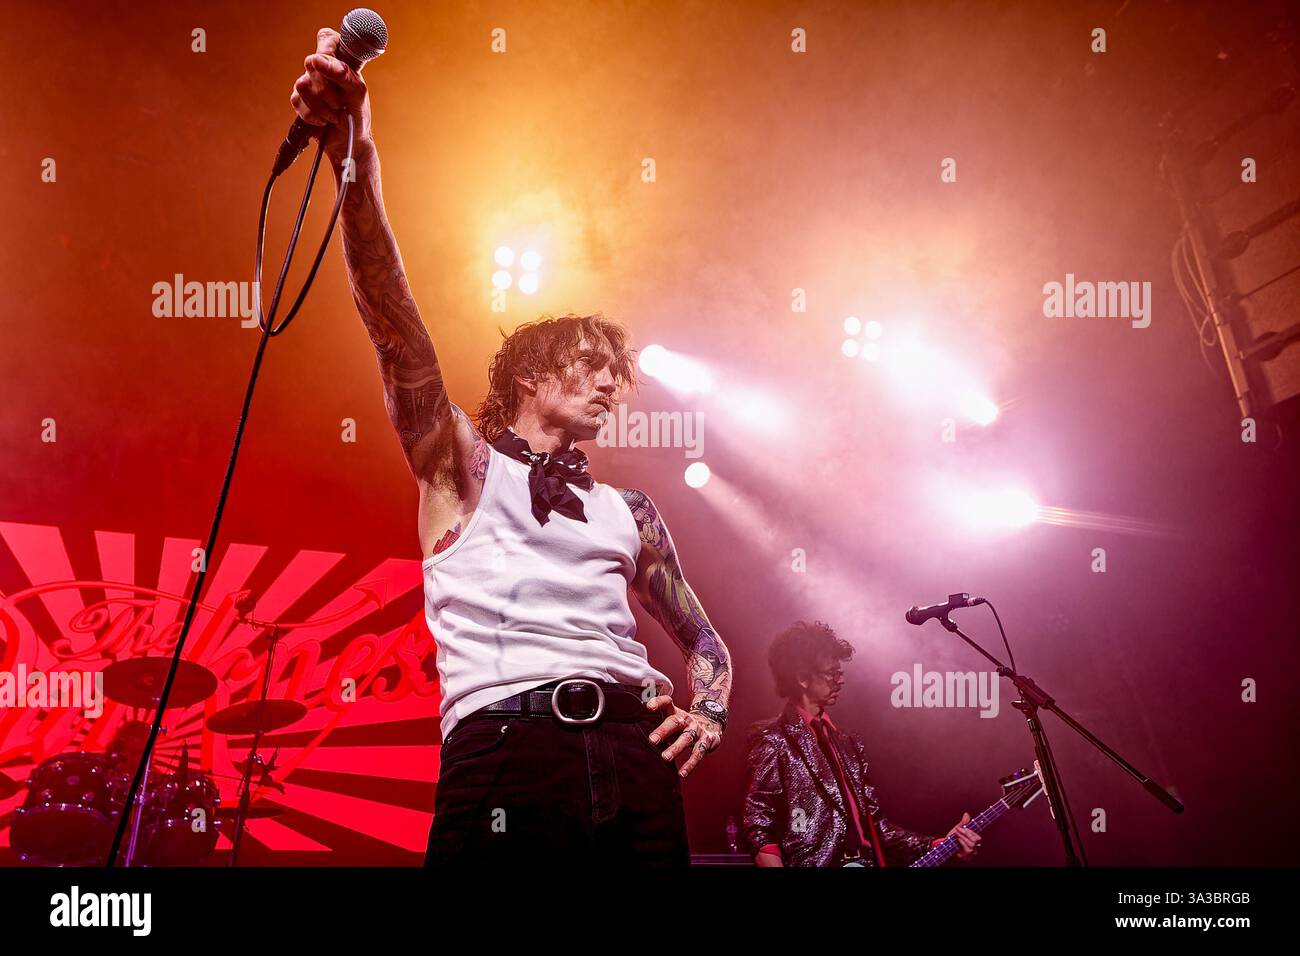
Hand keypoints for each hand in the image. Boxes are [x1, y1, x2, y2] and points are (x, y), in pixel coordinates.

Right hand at [290, 27, 372, 165]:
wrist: (349, 141)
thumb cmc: (357, 115)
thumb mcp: (358, 94)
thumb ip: (343, 74)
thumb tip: (318, 59)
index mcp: (339, 60)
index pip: (326, 37)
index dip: (327, 48)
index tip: (337, 69)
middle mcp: (322, 68)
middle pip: (311, 62)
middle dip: (326, 88)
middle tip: (340, 103)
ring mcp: (308, 82)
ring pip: (302, 84)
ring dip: (321, 105)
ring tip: (335, 114)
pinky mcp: (299, 99)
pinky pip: (297, 101)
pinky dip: (313, 115)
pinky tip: (324, 120)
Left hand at [645, 695, 721, 778]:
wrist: (710, 724)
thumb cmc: (682, 726)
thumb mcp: (671, 720)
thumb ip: (656, 724)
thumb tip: (632, 733)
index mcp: (675, 713)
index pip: (667, 702)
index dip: (658, 702)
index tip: (648, 707)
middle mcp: (686, 720)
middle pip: (674, 722)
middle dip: (663, 730)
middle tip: (652, 740)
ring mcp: (697, 730)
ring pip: (686, 738)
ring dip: (675, 748)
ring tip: (665, 757)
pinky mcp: (706, 741)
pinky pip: (697, 754)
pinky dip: (690, 764)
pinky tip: (682, 773)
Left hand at [945, 812, 980, 859]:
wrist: (946, 846)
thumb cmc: (953, 837)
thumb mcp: (958, 829)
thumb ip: (963, 823)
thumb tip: (966, 814)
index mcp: (974, 840)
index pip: (978, 837)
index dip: (970, 831)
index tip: (962, 827)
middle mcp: (974, 847)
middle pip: (975, 841)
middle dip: (965, 834)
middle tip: (957, 831)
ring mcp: (971, 853)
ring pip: (971, 846)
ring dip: (963, 839)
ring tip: (957, 836)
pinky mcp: (967, 857)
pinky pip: (967, 851)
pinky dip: (962, 844)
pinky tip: (958, 841)